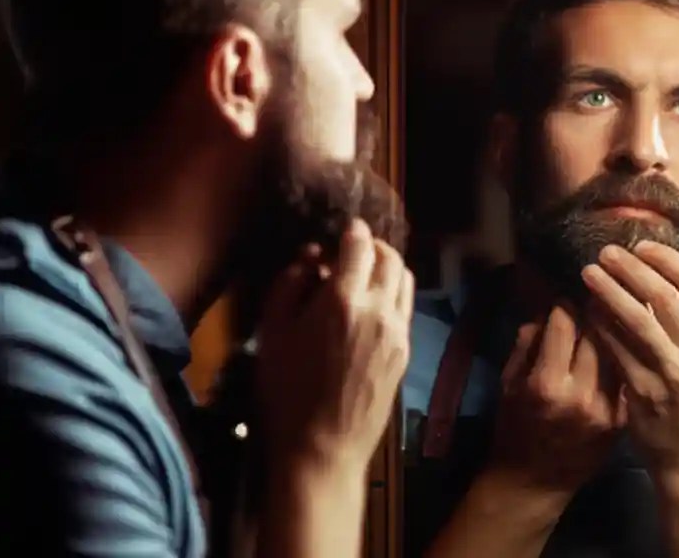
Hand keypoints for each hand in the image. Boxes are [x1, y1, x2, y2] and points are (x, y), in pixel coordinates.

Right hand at [255, 219, 414, 471]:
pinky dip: (393, 295)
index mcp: (344, 300)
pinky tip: (371, 307)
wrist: (323, 448)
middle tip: (354, 249)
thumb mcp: (272, 334)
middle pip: (391, 258)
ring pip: (405, 281)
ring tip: (365, 275)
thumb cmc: (286, 392)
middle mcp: (380, 310)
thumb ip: (290, 285)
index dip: (352, 231)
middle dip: (374, 246)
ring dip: (388, 269)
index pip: (360, 245)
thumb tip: (311, 256)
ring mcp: (399, 332)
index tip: (343, 229)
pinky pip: (405, 309)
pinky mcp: (406, 352)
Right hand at [489, 305, 626, 496]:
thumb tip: (546, 300)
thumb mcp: (509, 381)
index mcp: (547, 383)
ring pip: (621, 351)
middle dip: (599, 305)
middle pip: (599, 333)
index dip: (568, 298)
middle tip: (601, 286)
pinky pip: (628, 374)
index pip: (565, 324)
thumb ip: (528, 341)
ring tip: (620, 302)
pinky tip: (629, 336)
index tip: (570, 283)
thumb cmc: (514, 427)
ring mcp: (607, 409)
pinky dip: (628, 353)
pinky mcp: (623, 419)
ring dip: (620, 324)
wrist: (534, 482)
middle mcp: (581, 395)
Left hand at [581, 242, 678, 478]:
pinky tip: (586, 312)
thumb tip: (658, 275)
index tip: (640, 245)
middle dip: (631, 268)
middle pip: (663, 295)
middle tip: (606, 252)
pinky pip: (617, 350)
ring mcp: (672, 373)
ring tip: (589, 273)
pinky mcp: (644, 392)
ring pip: (637, 319)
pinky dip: (600, 326)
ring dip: (610, 291)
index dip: (665, 258)